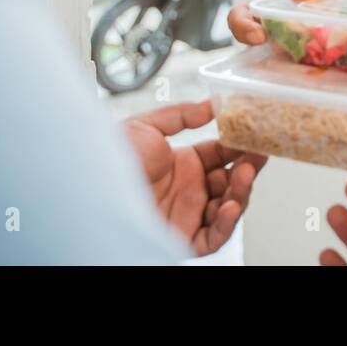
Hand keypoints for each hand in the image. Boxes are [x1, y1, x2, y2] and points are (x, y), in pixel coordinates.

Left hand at [124, 100, 267, 255]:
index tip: (255, 136)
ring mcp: (187, 215)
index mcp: (181, 165)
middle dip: (248, 168)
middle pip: (230, 181)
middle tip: (257, 154)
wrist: (89, 190)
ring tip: (244, 175)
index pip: (221, 156)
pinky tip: (228, 205)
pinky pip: (214, 236)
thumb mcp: (145, 126)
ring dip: (241, 192)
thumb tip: (211, 105)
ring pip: (228, 207)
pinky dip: (226, 223)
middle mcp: (188, 191)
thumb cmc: (109, 160)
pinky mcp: (183, 240)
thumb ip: (181, 114)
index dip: (239, 147)